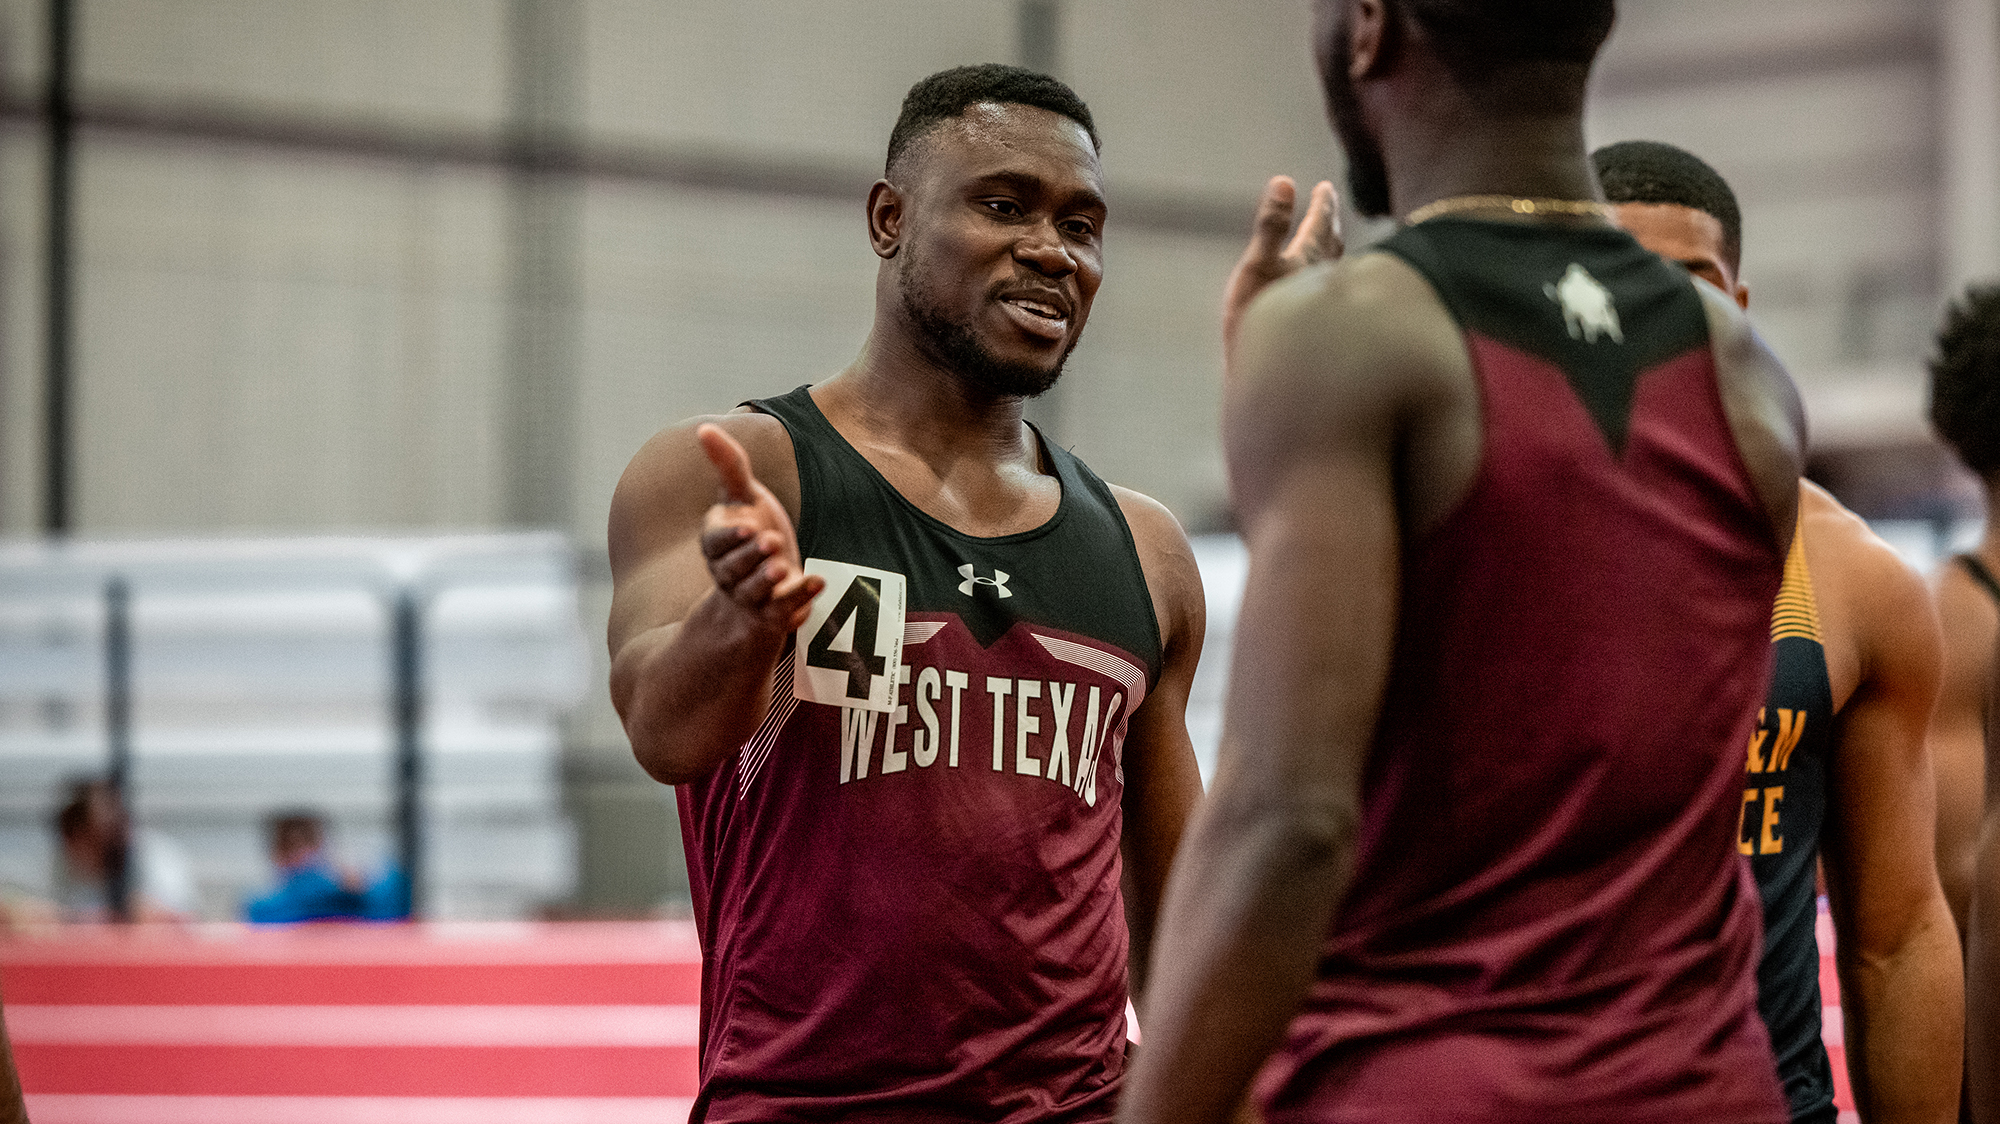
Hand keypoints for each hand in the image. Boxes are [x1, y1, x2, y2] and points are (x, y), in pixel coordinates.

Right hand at [697, 423, 824, 633]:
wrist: (759, 586)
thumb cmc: (749, 533)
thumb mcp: (741, 497)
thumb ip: (728, 466)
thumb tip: (705, 427)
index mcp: (716, 545)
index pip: (715, 542)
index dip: (729, 538)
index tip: (746, 527)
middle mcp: (728, 574)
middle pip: (733, 568)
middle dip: (751, 556)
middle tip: (770, 541)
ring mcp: (751, 597)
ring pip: (753, 592)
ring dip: (767, 579)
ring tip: (782, 566)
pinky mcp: (775, 614)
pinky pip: (785, 608)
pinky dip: (800, 596)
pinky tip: (817, 581)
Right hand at [1222, 176, 1340, 369]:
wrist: (1266, 381)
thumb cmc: (1257, 323)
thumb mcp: (1258, 267)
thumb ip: (1271, 226)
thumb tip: (1284, 182)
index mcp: (1308, 263)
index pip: (1320, 226)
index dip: (1323, 205)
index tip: (1326, 188)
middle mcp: (1319, 283)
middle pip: (1330, 247)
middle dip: (1328, 225)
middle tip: (1328, 205)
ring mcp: (1316, 307)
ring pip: (1330, 271)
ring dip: (1329, 252)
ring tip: (1327, 241)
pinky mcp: (1307, 326)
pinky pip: (1323, 295)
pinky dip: (1322, 281)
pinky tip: (1316, 293)